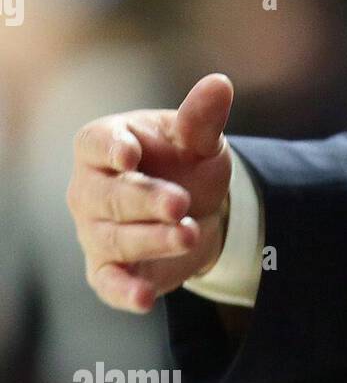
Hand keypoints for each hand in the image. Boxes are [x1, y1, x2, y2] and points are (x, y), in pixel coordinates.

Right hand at [67, 73, 234, 312]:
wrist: (198, 207)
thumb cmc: (188, 160)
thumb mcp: (200, 138)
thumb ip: (203, 116)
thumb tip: (220, 84)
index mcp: (108, 143)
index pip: (94, 143)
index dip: (110, 149)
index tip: (130, 156)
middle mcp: (90, 188)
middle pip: (105, 194)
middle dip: (144, 200)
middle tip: (181, 203)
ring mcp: (94, 231)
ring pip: (112, 238)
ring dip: (151, 239)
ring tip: (189, 232)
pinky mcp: (108, 269)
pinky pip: (109, 283)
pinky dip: (125, 291)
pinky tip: (145, 297)